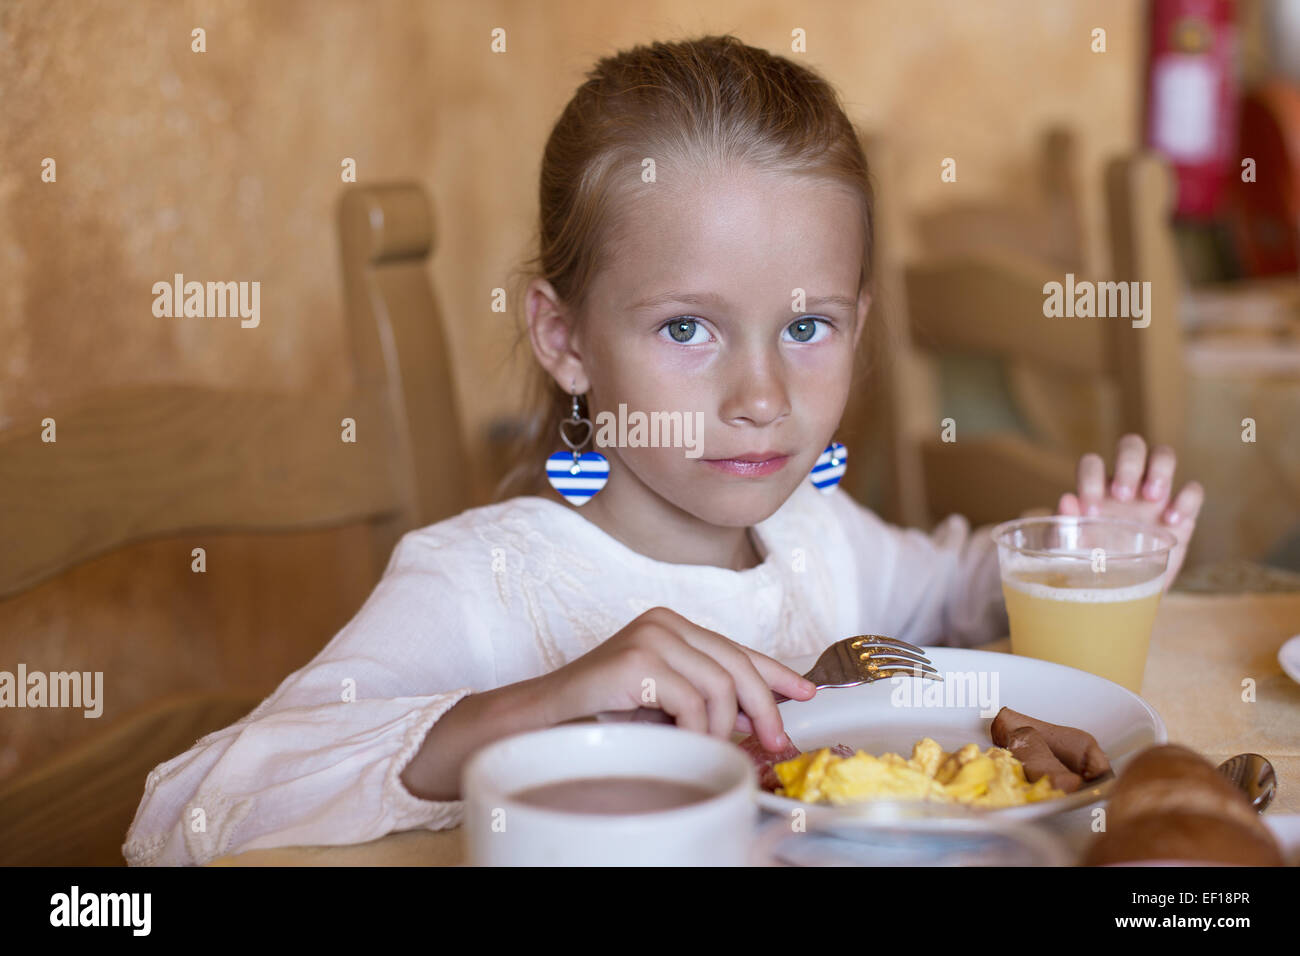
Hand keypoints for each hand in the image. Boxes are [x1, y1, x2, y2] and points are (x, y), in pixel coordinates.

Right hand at [539, 606, 815, 752]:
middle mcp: (664, 621)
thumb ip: (707, 698)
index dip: (777, 672)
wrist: (540, 719)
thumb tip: (761, 718)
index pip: (737, 647)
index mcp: (672, 624)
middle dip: (765, 709)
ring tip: (707, 748)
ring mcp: (650, 637)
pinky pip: (693, 704)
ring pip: (721, 687)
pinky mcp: (637, 661)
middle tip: (777, 743)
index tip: (806, 694)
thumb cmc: (600, 714)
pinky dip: (696, 731)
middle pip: (738, 665)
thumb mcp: (665, 702)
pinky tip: (681, 741)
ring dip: (722, 729)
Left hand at [1056, 433, 1202, 589]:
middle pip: (1132, 445)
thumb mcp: (1071, 549)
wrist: (1121, 593)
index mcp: (1095, 489)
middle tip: (1124, 496)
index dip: (1090, 479)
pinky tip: (1172, 522)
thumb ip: (1064, 525)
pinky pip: (1193, 489)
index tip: (1092, 510)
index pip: (1092, 463)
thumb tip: (1066, 500)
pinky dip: (1187, 499)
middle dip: (1128, 463)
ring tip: (1152, 498)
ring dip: (1160, 469)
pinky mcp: (1183, 512)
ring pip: (1164, 455)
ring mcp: (1156, 494)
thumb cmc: (1090, 564)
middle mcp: (1127, 484)